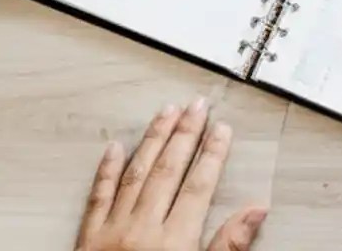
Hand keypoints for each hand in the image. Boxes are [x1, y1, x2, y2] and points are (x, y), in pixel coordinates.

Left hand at [75, 99, 267, 250]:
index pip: (199, 185)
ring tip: (165, 112)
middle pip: (168, 170)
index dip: (213, 154)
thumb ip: (227, 247)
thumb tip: (255, 212)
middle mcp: (141, 229)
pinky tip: (115, 147)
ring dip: (152, 140)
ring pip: (135, 174)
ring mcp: (111, 231)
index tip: (222, 130)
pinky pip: (98, 196)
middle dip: (185, 134)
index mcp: (173, 242)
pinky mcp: (86, 239)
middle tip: (198, 105)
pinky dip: (107, 170)